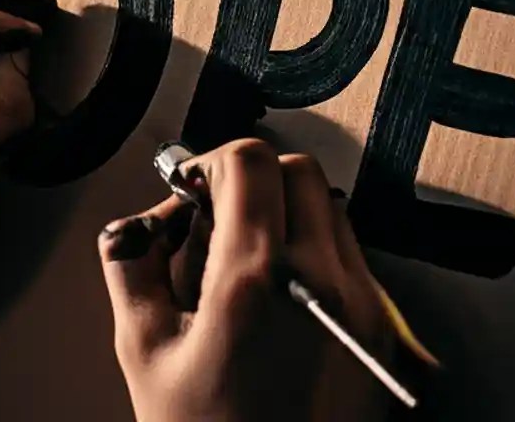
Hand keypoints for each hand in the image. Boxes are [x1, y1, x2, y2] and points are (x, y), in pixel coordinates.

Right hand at [99, 139, 395, 421]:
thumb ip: (132, 267)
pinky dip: (314, 249)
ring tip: (242, 263)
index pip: (248, 160)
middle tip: (212, 220)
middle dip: (250, 180)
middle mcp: (322, 280)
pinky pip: (351, 254)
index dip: (209, 163)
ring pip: (330, 207)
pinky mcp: (382, 327)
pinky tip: (276, 297)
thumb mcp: (144, 354)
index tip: (188, 191)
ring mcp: (363, 303)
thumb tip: (138, 226)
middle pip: (297, 170)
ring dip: (286, 212)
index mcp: (256, 279)